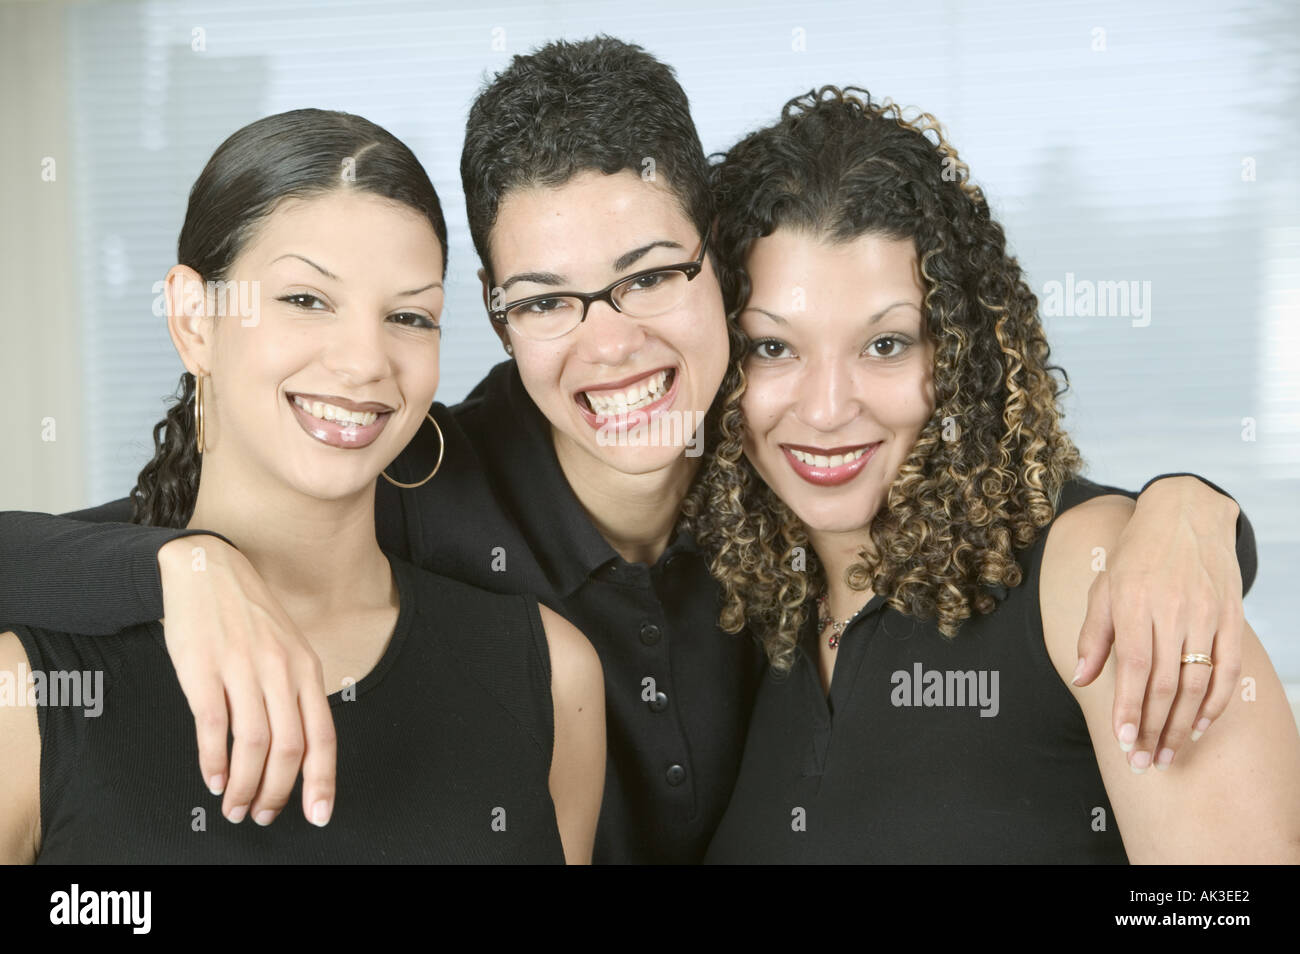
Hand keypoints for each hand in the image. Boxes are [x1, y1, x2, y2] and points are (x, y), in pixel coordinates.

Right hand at [157, 536, 336, 825]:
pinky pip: (213, 728)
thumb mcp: (287, 648)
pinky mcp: (203, 670)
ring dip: (246, 786)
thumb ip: (294, 693)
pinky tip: (214, 780)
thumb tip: (295, 750)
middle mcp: (281, 670)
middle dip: (278, 793)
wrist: (207, 568)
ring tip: (236, 806)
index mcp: (306, 668)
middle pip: (289, 748)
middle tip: (263, 816)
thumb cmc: (248, 614)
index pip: (323, 735)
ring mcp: (242, 669)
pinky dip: (214, 763)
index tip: (319, 814)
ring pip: (253, 745)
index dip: (322, 780)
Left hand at [1073, 478, 1243, 772]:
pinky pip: (1228, 668)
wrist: (1184, 516)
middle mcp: (1171, 610)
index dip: (1128, 708)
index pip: (1133, 667)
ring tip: (1167, 753)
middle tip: (1143, 761)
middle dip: (1152, 727)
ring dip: (1181, 724)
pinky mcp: (1230, 616)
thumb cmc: (1135, 555)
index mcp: (1133, 603)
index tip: (1123, 741)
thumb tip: (1081, 678)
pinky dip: (1215, 701)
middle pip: (1164, 682)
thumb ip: (1093, 635)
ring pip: (1196, 681)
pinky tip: (1198, 725)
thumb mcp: (1103, 587)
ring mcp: (1204, 614)